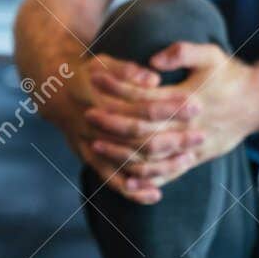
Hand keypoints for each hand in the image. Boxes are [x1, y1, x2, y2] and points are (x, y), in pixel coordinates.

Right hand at [52, 53, 203, 204]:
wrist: (57, 93)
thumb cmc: (90, 75)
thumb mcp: (104, 62)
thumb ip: (127, 70)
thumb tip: (154, 79)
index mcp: (101, 99)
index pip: (141, 106)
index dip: (169, 107)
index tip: (196, 105)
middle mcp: (95, 126)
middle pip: (140, 138)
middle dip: (173, 138)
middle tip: (201, 135)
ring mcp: (91, 145)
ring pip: (130, 162)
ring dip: (161, 163)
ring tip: (189, 158)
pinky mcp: (90, 159)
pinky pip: (111, 180)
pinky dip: (133, 190)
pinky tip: (155, 195)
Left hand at [89, 42, 258, 192]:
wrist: (258, 104)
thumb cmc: (231, 76)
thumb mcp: (211, 55)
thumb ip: (183, 52)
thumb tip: (154, 61)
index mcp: (186, 99)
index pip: (143, 96)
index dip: (117, 86)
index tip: (95, 76)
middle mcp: (186, 126)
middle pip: (141, 130)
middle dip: (111, 123)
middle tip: (88, 114)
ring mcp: (190, 146)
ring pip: (150, 156)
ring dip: (121, 153)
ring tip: (95, 145)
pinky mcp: (194, 159)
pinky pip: (167, 174)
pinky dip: (146, 180)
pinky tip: (125, 181)